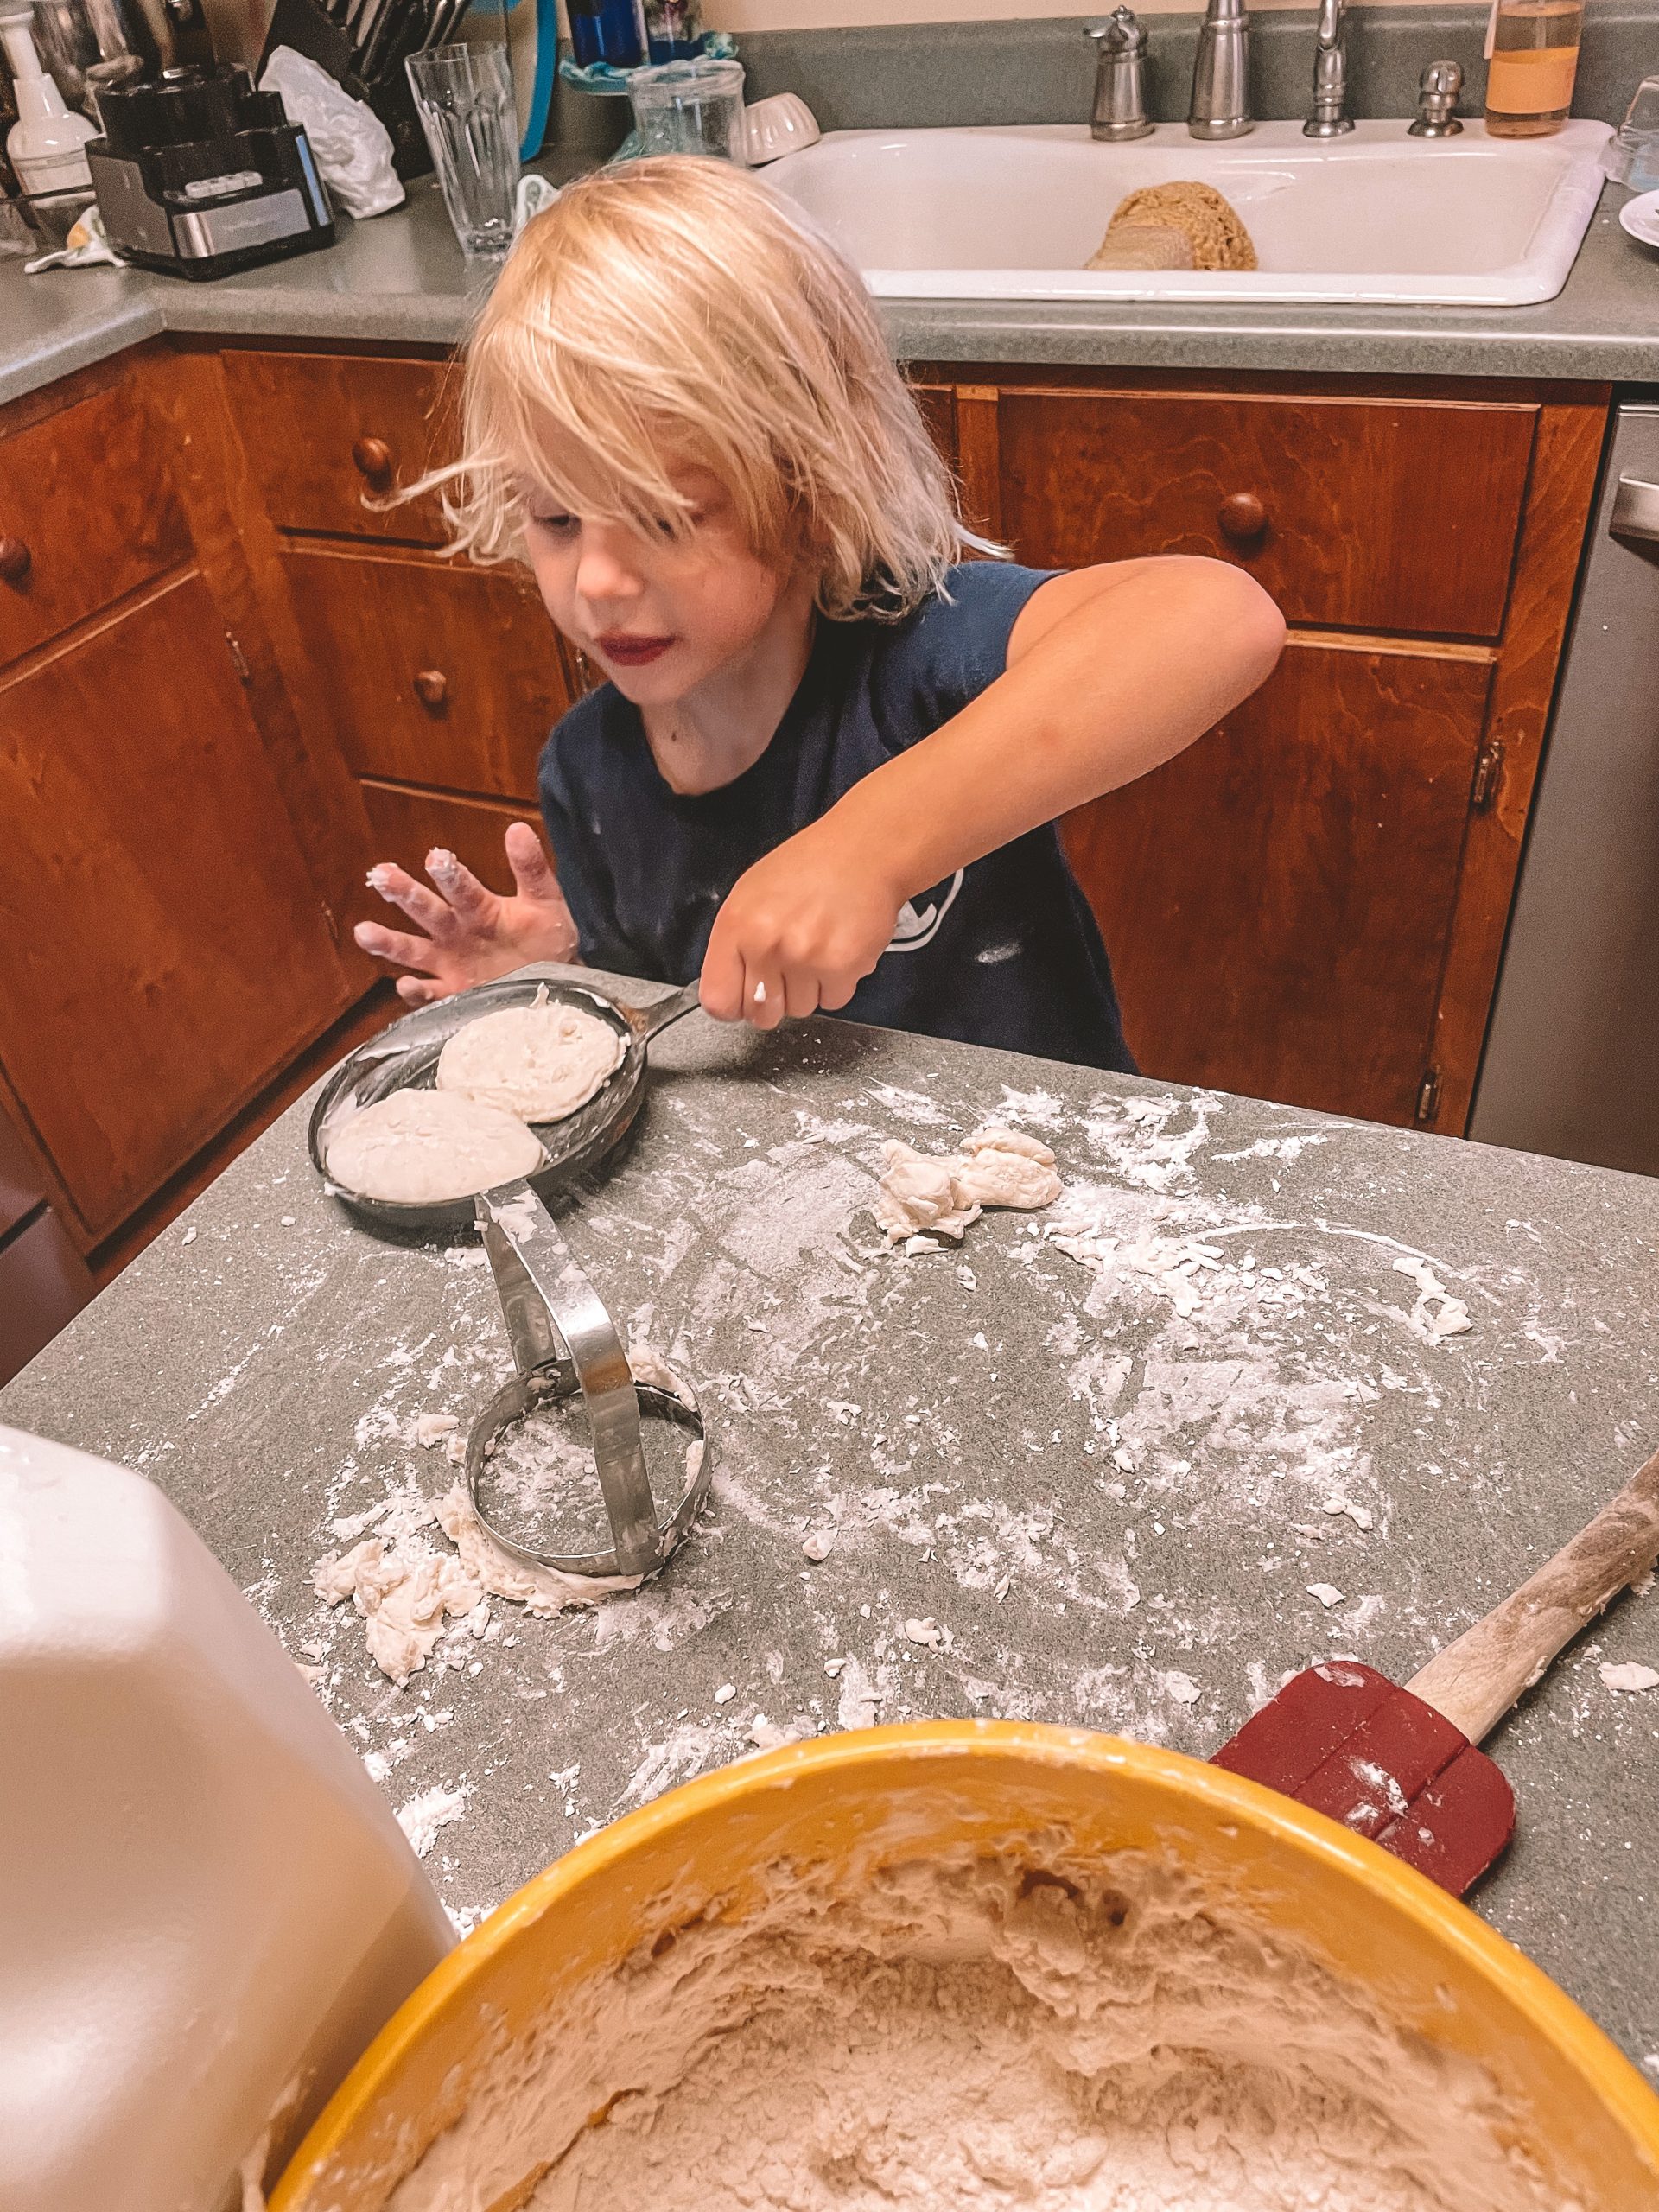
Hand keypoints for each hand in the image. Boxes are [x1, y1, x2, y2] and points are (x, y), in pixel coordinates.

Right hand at [354, 823, 578, 1006]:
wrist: (555, 983)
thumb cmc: (545, 937)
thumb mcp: (544, 901)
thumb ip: (531, 868)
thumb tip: (518, 828)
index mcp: (478, 907)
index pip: (460, 887)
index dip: (449, 874)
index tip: (437, 858)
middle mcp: (457, 932)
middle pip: (426, 911)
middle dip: (405, 894)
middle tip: (382, 875)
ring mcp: (451, 964)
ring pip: (413, 950)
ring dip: (389, 942)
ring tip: (364, 932)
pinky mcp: (453, 995)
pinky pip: (429, 995)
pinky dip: (415, 991)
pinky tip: (405, 984)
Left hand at [700, 822, 900, 1029]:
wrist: (862, 851)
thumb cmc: (808, 868)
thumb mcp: (749, 895)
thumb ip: (734, 945)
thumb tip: (731, 989)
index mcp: (736, 926)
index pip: (718, 1001)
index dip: (734, 1004)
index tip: (745, 998)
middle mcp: (766, 945)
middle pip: (760, 1015)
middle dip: (774, 1001)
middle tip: (788, 972)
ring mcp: (805, 959)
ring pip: (799, 1010)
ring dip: (808, 989)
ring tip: (817, 950)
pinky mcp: (842, 967)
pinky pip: (832, 1001)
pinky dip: (837, 984)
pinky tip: (837, 950)